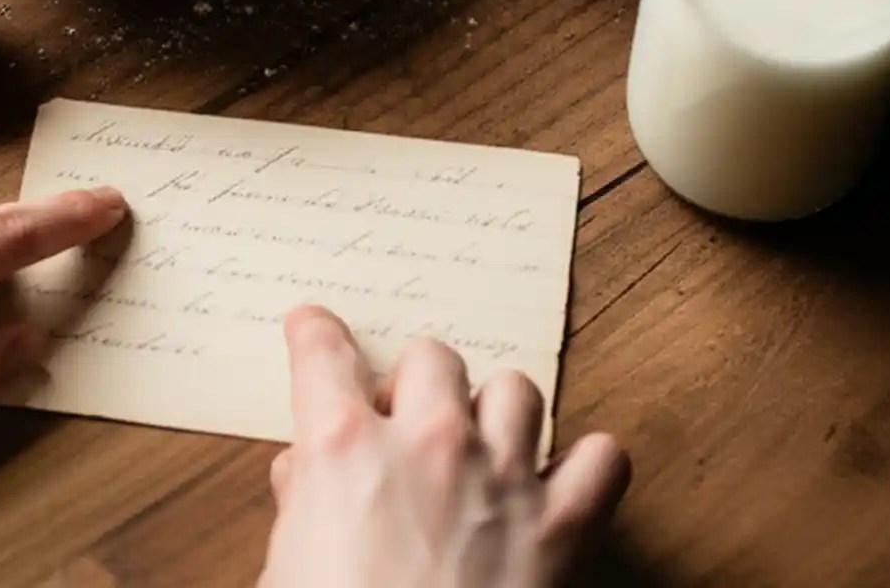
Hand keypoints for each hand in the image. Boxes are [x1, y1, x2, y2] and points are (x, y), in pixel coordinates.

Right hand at [260, 306, 630, 587]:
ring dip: (495, 410)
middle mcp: (428, 443)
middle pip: (433, 357)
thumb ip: (300, 504)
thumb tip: (302, 473)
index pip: (323, 355)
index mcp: (345, 448)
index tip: (313, 326)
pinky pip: (602, 458)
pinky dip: (588, 462)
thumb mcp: (287, 568)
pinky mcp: (561, 525)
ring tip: (479, 442)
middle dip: (417, 379)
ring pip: (516, 390)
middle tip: (406, 416)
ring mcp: (501, 477)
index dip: (314, 333)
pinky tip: (560, 479)